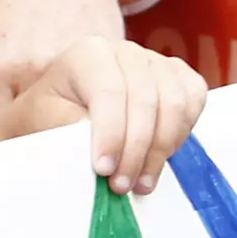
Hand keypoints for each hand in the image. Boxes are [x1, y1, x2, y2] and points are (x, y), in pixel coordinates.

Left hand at [0, 35, 210, 194]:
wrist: (62, 109)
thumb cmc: (50, 115)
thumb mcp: (41, 121)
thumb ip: (65, 128)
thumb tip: (93, 144)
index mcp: (89, 53)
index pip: (109, 91)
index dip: (111, 134)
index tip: (104, 170)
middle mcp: (126, 51)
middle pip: (146, 100)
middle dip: (136, 150)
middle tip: (122, 186)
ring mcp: (157, 61)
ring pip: (175, 103)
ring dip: (161, 149)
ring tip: (140, 182)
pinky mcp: (178, 77)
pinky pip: (194, 100)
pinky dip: (182, 132)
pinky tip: (159, 157)